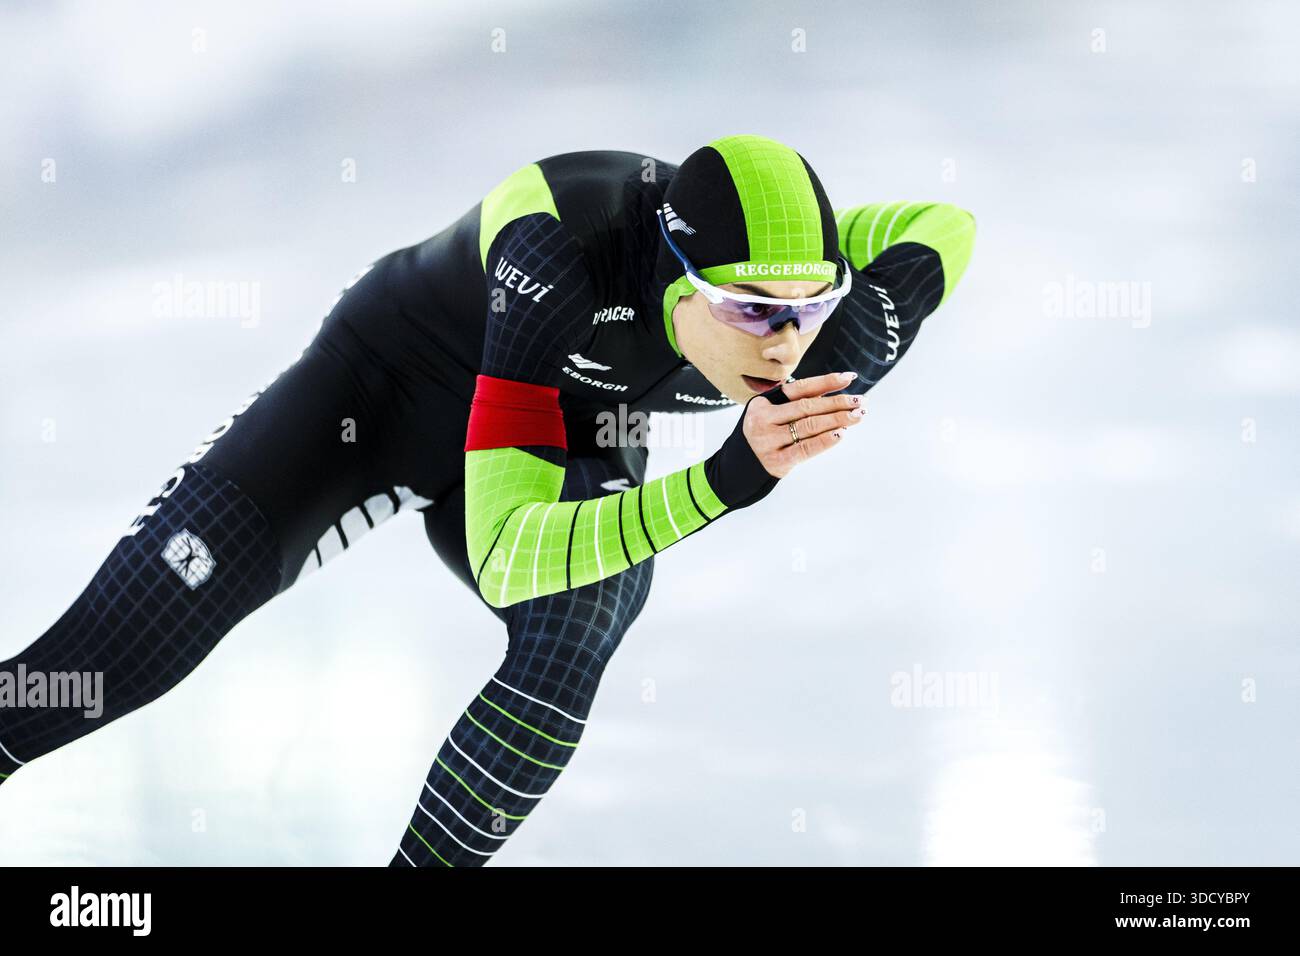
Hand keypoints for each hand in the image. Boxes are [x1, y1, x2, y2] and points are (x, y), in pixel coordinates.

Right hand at [743, 371, 864, 478]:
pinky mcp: (776, 462)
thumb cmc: (763, 438)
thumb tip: (834, 392)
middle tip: (861, 401)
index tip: (849, 378)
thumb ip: (794, 404)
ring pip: (810, 426)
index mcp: (762, 404)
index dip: (825, 382)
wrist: (737, 471)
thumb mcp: (769, 416)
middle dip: (838, 402)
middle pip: (807, 407)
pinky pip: (806, 449)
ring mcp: (768, 441)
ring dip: (838, 420)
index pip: (799, 388)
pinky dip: (826, 440)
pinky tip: (841, 433)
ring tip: (857, 415)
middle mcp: (762, 420)